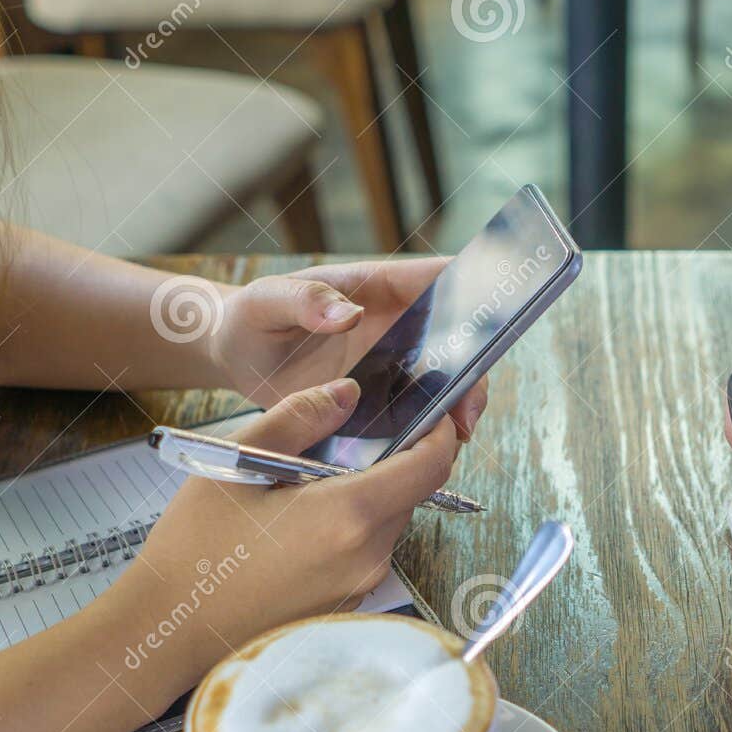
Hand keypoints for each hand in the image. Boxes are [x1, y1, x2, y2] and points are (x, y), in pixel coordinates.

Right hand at [107, 378, 461, 691]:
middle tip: (347, 441)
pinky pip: (365, 554)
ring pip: (387, 524)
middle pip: (410, 494)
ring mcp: (360, 588)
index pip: (431, 466)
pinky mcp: (345, 607)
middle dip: (392, 462)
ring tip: (304, 486)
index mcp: (350, 516)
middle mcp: (368, 557)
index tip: (436, 410)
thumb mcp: (239, 461)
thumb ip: (301, 417)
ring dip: (365, 497)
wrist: (165, 631)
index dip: (442, 432)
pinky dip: (348, 530)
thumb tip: (348, 393)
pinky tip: (297, 527)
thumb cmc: (194, 550)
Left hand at [209, 258, 487, 439]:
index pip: (439, 278)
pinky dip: (425, 433)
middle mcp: (397, 326)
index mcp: (379, 288)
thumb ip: (305, 301)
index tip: (498, 314)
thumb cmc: (251, 314)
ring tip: (454, 437)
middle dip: (473, 372)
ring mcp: (392, 365)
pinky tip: (423, 453)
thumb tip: (350, 314)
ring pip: (443, 383)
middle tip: (468, 409)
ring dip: (455, 408)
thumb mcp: (268, 300)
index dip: (475, 290)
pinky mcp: (379, 400)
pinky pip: (413, 416)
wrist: (233, 355)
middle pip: (457, 341)